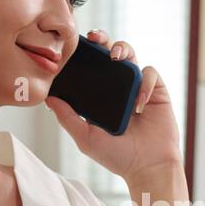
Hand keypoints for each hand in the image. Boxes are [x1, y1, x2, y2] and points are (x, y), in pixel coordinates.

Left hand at [44, 28, 182, 183]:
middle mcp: (118, 88)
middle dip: (103, 40)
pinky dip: (144, 82)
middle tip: (95, 38)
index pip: (90, 67)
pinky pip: (150, 74)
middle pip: (109, 54)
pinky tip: (139, 102)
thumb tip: (48, 99)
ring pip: (131, 55)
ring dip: (123, 49)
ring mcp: (137, 88)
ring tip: (115, 57)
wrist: (148, 167)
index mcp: (100, 96)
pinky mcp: (156, 91)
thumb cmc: (118, 157)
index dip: (84, 54)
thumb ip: (67, 118)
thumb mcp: (86, 137)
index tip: (75, 46)